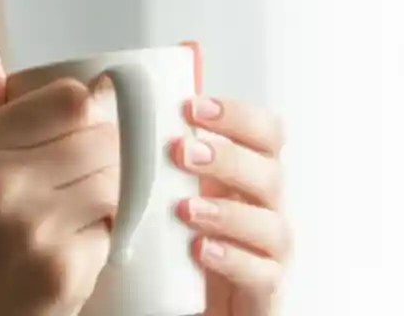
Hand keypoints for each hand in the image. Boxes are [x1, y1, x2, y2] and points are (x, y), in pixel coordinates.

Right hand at [0, 35, 120, 315]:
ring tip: (91, 210)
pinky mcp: (62, 269)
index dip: (94, 111)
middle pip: (103, 137)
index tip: (96, 126)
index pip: (71, 98)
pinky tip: (83, 246)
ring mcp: (31, 226)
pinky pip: (116, 230)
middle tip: (95, 177)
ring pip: (118, 180)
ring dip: (118, 194)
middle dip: (112, 156)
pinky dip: (110, 237)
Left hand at [170, 95, 290, 315]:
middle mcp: (266, 211)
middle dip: (228, 158)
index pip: (265, 134)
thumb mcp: (176, 196)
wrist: (187, 306)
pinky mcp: (265, 294)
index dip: (237, 116)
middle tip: (181, 152)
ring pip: (272, 224)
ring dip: (227, 212)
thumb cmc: (182, 247)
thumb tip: (131, 118)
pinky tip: (201, 250)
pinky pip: (263, 275)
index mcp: (247, 178)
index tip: (192, 107)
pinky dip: (232, 259)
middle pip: (272, 173)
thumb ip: (168, 164)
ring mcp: (271, 253)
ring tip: (184, 209)